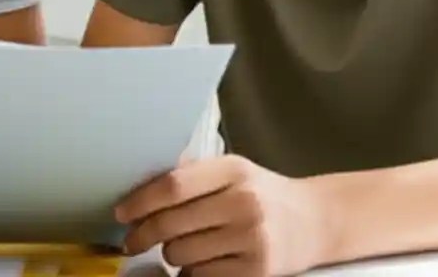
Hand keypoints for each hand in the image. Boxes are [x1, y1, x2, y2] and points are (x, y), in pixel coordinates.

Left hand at [116, 155, 333, 275]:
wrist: (316, 220)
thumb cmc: (263, 194)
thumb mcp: (234, 172)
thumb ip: (193, 176)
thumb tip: (138, 189)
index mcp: (233, 171)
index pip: (173, 186)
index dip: (139, 202)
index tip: (121, 212)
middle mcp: (243, 202)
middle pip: (171, 224)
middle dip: (142, 235)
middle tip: (131, 240)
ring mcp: (252, 238)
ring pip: (181, 254)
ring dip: (169, 255)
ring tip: (177, 249)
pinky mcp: (257, 270)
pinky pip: (202, 276)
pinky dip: (191, 273)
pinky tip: (198, 264)